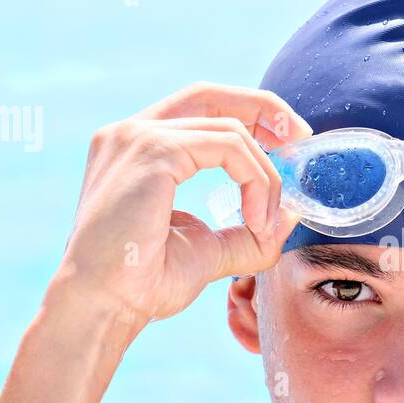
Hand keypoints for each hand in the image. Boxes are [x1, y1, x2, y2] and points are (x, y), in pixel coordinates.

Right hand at [53, 82, 311, 333]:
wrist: (102, 307)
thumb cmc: (140, 285)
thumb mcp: (207, 252)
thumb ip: (247, 233)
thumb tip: (290, 216)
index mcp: (134, 149)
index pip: (198, 109)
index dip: (247, 115)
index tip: (286, 144)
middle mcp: (129, 133)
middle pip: (210, 95)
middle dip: (264, 109)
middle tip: (301, 137)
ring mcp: (138, 137)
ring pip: (231, 130)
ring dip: (264, 176)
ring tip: (265, 223)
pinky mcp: (153, 151)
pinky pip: (230, 148)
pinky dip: (255, 182)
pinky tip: (256, 221)